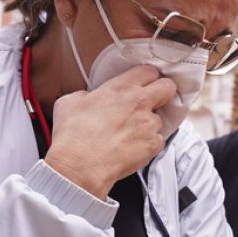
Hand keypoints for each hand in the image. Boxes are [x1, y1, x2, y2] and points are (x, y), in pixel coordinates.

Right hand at [43, 65, 177, 198]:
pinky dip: (149, 143)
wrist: (79, 165)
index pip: (148, 71)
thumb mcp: (69, 102)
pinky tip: (133, 147)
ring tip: (132, 133)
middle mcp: (139, 103)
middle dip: (164, 92)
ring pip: (161, 118)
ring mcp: (149, 124)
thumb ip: (86, 95)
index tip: (145, 83)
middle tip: (155, 100)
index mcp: (120, 88)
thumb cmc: (73, 137)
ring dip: (150, 123)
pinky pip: (158, 140)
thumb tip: (88, 98)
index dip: (148, 77)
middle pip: (168, 87)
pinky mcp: (153, 144)